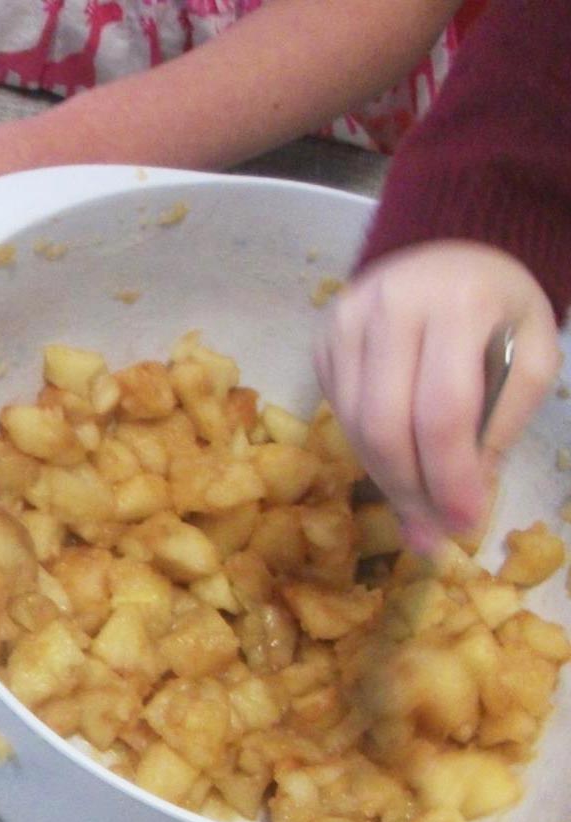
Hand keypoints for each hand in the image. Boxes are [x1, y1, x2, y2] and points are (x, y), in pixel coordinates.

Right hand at [315, 242, 562, 552]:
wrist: (447, 257)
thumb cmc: (499, 310)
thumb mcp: (531, 355)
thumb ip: (502, 424)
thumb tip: (460, 506)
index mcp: (458, 302)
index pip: (444, 410)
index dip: (450, 476)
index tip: (463, 524)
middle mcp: (391, 305)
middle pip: (386, 426)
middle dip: (410, 489)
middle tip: (432, 532)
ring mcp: (345, 321)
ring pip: (355, 428)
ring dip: (386, 478)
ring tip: (418, 507)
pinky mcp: (322, 340)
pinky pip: (339, 414)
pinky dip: (368, 450)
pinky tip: (397, 460)